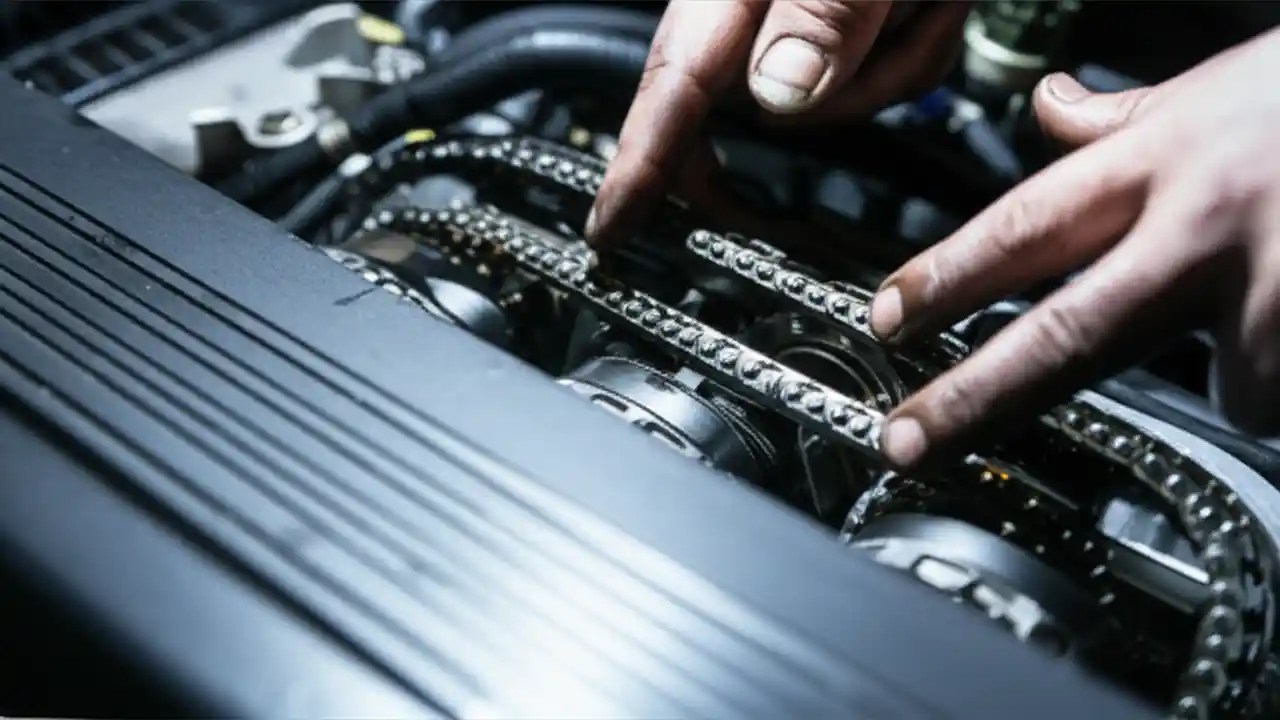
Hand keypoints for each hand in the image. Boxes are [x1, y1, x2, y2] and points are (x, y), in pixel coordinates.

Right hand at [585, 0, 969, 248]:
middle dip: (849, 85)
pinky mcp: (846, 19)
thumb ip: (821, 7)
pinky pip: (878, 75)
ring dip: (899, 55)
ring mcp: (801, 13)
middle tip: (895, 18)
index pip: (671, 85)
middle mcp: (754, 3)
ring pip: (836, 100)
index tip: (610, 230)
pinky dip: (918, 44)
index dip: (638, 165)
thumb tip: (778, 97)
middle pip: (769, 109)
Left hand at [872, 28, 1279, 470]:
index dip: (945, 277)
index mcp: (1163, 156)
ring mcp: (1276, 289)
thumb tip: (1053, 112)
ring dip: (1252, 365)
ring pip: (1226, 388)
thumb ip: (1129, 113)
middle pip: (1061, 333)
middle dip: (972, 399)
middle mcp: (1202, 224)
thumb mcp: (1225, 83)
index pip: (1022, 225)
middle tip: (903, 444)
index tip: (886, 319)